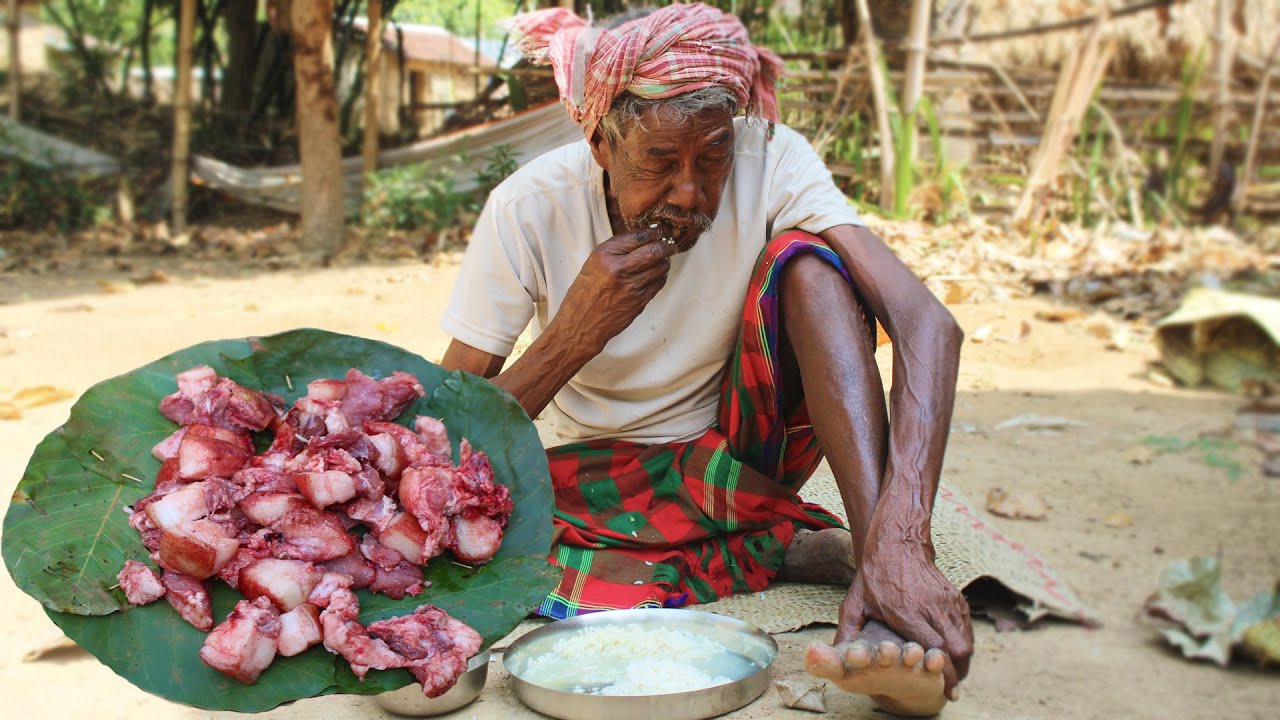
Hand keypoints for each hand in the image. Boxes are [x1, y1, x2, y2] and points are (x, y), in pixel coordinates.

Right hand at [557, 225, 677, 352]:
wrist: (581, 323)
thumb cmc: (585, 294)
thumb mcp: (594, 264)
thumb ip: (616, 250)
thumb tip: (643, 238)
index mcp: (604, 255)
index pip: (637, 236)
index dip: (653, 232)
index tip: (660, 230)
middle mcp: (618, 269)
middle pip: (654, 250)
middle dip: (666, 245)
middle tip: (669, 243)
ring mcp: (631, 286)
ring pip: (660, 267)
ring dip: (665, 261)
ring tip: (663, 258)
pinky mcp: (639, 301)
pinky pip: (658, 283)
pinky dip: (661, 276)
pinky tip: (657, 273)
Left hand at [836, 539, 973, 697]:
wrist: (896, 543)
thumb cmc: (873, 576)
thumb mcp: (854, 604)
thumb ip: (848, 632)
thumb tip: (839, 657)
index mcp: (908, 612)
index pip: (936, 648)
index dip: (943, 671)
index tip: (945, 690)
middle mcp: (932, 607)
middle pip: (959, 648)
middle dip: (957, 672)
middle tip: (949, 686)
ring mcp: (947, 601)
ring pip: (967, 640)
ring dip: (962, 660)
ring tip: (951, 673)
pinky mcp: (955, 597)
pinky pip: (966, 627)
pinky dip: (963, 643)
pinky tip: (952, 652)